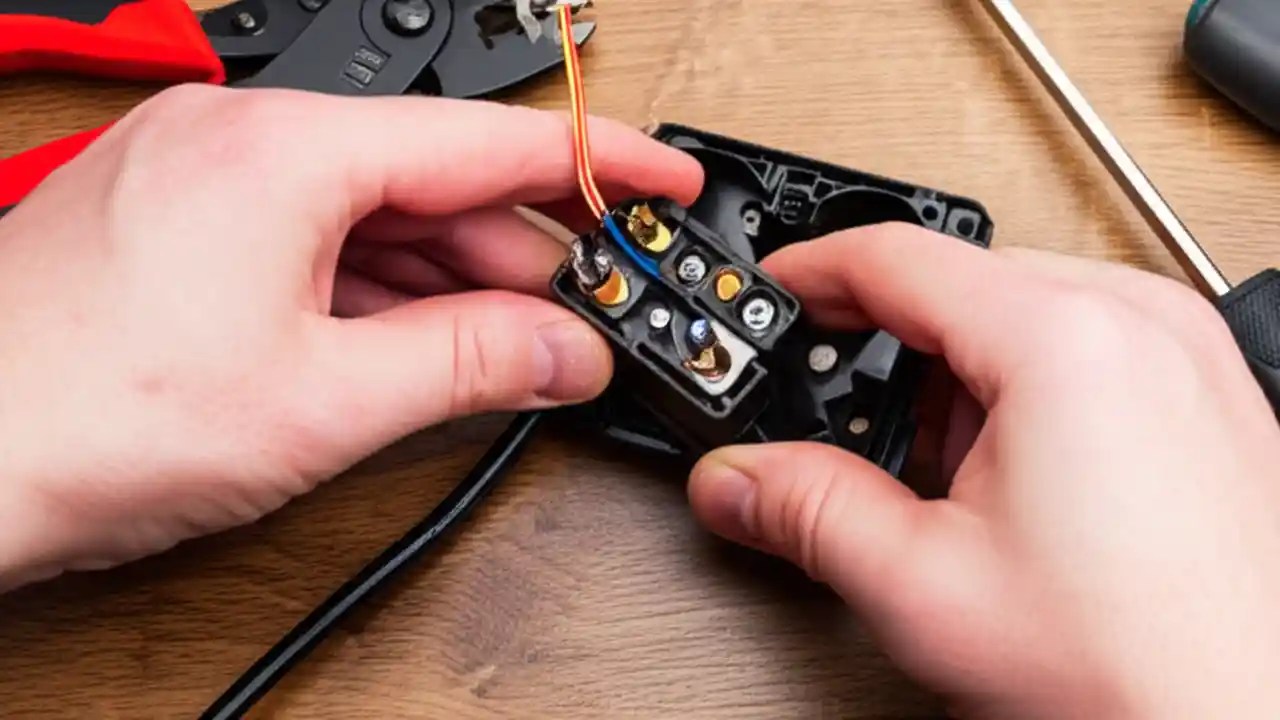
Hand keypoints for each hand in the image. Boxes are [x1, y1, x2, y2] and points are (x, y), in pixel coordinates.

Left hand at [0, 84, 701, 590]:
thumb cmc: (78, 421)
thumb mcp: (323, 402)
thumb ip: (469, 365)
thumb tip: (565, 351)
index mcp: (279, 152)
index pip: (484, 142)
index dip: (593, 164)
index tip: (659, 178)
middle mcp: (235, 140)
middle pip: (427, 180)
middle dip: (517, 252)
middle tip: (589, 310)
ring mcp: (197, 177)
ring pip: (368, 213)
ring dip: (446, 280)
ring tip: (510, 345)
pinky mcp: (174, 225)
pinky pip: (308, 236)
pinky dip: (372, 288)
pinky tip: (413, 341)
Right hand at [687, 224, 1279, 718]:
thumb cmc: (1145, 672)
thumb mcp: (926, 587)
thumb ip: (807, 512)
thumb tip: (734, 479)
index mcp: (1066, 341)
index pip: (897, 256)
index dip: (810, 272)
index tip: (771, 297)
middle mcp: (1142, 323)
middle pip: (959, 281)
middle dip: (885, 344)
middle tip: (843, 416)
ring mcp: (1187, 353)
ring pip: (1022, 312)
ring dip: (959, 375)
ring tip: (950, 477)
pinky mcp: (1207, 392)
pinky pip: (1086, 345)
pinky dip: (1025, 389)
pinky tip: (1017, 479)